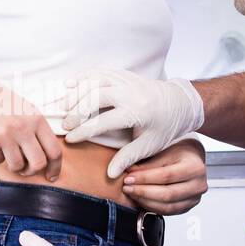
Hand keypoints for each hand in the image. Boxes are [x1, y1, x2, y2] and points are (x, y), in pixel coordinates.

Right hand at [0, 70, 62, 179]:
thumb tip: (48, 155)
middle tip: (26, 169)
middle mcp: (23, 127)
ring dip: (13, 166)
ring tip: (7, 154)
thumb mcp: (24, 108)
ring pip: (17, 166)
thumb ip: (37, 128)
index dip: (55, 167)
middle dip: (32, 171)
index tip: (51, 175)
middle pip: (38, 163)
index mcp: (36, 118)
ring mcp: (5, 134)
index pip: (54, 150)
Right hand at [53, 68, 203, 177]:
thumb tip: (110, 174)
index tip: (70, 139)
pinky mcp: (124, 75)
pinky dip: (84, 77)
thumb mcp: (149, 145)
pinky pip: (100, 71)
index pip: (103, 121)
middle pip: (96, 96)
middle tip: (65, 124)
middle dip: (77, 110)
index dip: (84, 131)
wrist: (181, 103)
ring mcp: (127, 80)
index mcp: (137, 112)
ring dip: (77, 92)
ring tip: (64, 105)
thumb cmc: (165, 127)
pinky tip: (71, 84)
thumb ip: (128, 157)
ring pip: (96, 80)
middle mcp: (131, 93)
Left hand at [122, 137, 207, 214]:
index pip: (166, 176)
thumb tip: (129, 172)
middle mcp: (199, 185)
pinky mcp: (188, 207)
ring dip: (145, 201)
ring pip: (167, 206)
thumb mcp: (165, 150)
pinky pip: (168, 212)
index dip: (145, 178)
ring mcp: (195, 198)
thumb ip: (148, 163)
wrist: (192, 157)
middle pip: (167, 194)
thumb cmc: (179, 151)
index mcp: (195, 167)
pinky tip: (140, 199)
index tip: (128, 178)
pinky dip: (152, 207)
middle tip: (126, 187)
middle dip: (143, 192)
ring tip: (131, 193)